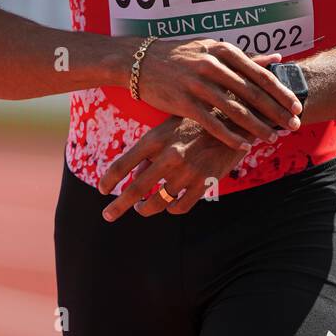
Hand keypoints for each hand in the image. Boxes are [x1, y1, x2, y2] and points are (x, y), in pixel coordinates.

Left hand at [97, 116, 249, 220]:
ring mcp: (188, 171)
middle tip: (107, 216)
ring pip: (158, 202)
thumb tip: (134, 177)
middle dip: (118, 206)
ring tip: (142, 208)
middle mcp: (169, 156)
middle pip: (136, 190)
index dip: (108, 180)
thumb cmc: (194, 122)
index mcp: (156, 139)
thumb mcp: (167, 128)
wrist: (234, 119)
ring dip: (146, 208)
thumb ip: (149, 152)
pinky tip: (168, 205)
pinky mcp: (205, 182)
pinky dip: (171, 208)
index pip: (122, 164)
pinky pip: (180, 206)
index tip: (101, 190)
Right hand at [126, 40, 301, 149]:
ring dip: (257, 126)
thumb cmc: (181, 55)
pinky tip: (244, 145)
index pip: (259, 74)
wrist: (141, 61)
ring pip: (234, 109)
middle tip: (294, 125)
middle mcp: (212, 65)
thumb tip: (277, 59)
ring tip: (273, 137)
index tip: (296, 106)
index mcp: (222, 50)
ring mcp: (197, 84)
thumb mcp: (212, 49)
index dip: (280, 92)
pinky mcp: (182, 102)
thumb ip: (244, 58)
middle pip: (252, 93)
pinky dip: (230, 136)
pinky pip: (212, 123)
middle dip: (276, 112)